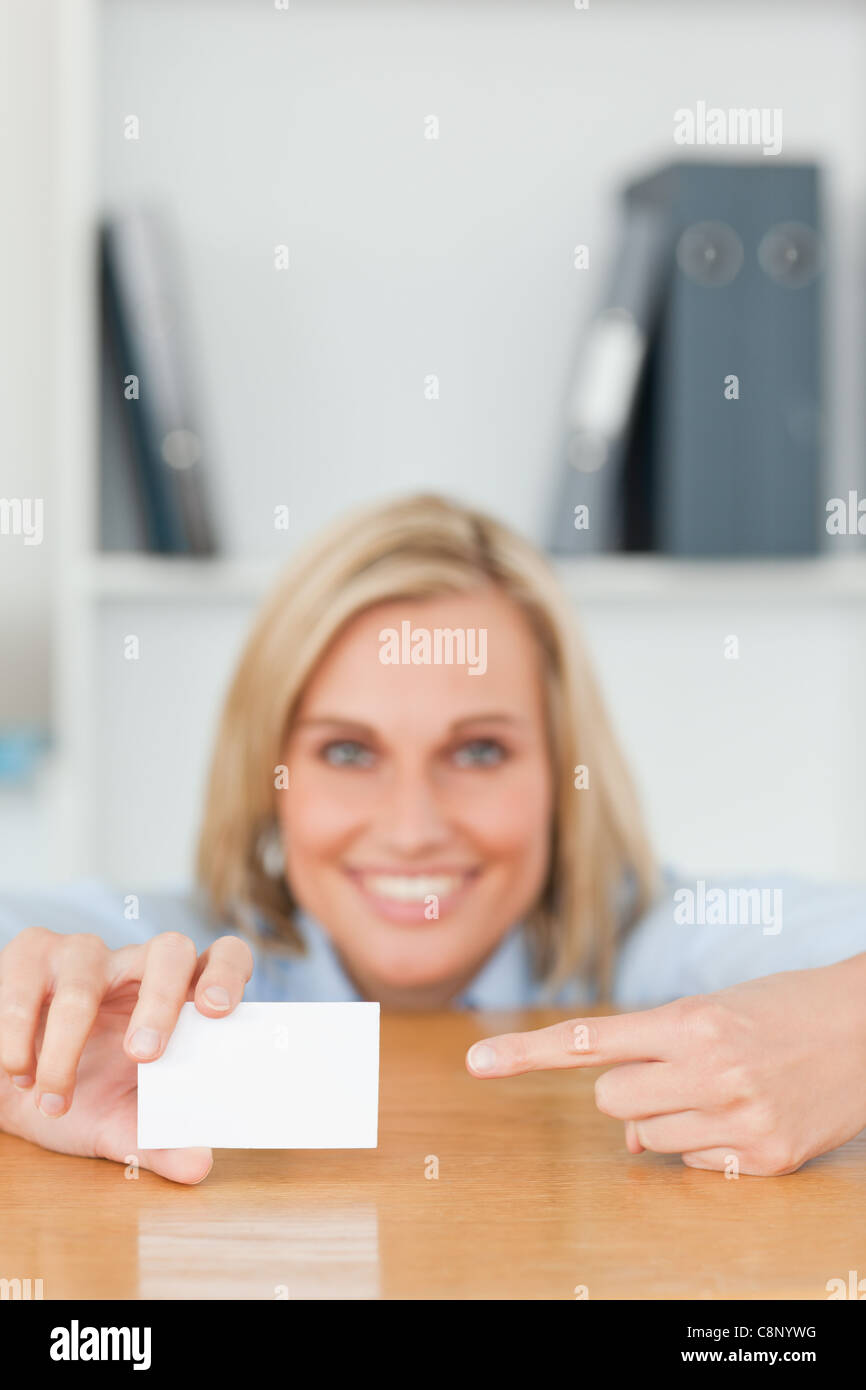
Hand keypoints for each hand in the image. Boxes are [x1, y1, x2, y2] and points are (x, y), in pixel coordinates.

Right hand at [0, 927, 252, 1183]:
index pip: (223, 956)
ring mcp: (86, 954)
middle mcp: (138, 964)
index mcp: (176, 997)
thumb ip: (159, 1143)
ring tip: (54, 1102)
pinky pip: (27, 984)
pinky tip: (19, 1072)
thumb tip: (200, 1165)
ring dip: (65, 1050)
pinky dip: (19, 1038)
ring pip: (86, 983)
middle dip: (161, 1002)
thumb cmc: (79, 1093)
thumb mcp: (119, 1124)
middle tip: (144, 1056)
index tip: (218, 1010)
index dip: (228, 972)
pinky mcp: (33, 955)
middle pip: (170, 950)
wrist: (7, 1087)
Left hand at [465, 955, 865, 1174]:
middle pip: (611, 1102)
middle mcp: (709, 1070)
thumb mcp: (714, 1010)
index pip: (589, 1039)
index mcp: (690, 1020)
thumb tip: (625, 1130)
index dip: (526, 1053)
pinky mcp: (765, 1159)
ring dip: (671, 1118)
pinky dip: (708, 1145)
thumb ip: (656, 1054)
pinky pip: (696, 1164)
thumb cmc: (782, 1009)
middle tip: (677, 1069)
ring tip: (723, 1088)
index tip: (475, 1064)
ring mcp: (738, 1119)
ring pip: (649, 1137)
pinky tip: (748, 1116)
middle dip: (630, 1090)